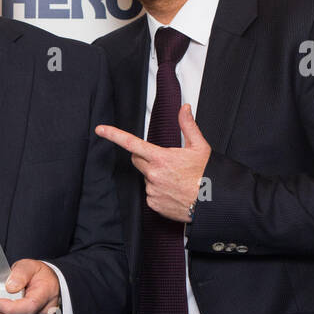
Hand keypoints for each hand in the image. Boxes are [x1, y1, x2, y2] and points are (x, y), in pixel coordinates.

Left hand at [96, 104, 210, 221]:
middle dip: (145, 157)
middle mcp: (153, 174)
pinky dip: (158, 191)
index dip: (113, 135)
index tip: (100, 129)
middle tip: (165, 161)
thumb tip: (184, 108)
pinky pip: (150, 194)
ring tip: (175, 180)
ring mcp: (152, 190)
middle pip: (137, 160)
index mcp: (161, 158)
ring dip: (155, 176)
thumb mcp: (200, 146)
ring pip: (145, 178)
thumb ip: (188, 125)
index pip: (131, 143)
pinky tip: (173, 191)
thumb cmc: (208, 174)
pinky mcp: (153, 204)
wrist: (213, 202)